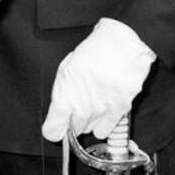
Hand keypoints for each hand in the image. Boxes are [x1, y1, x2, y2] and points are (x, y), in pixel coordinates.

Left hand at [42, 17, 155, 141]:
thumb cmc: (94, 52)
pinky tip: (104, 109)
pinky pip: (107, 129)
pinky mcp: (119, 109)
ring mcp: (102, 109)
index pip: (52, 131)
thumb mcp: (66, 69)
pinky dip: (104, 123)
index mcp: (65, 95)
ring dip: (90, 122)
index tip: (57, 125)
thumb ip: (61, 95)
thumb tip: (60, 115)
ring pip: (90, 131)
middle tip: (79, 106)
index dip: (54, 128)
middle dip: (73, 122)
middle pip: (73, 132)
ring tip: (94, 104)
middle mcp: (83, 106)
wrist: (122, 43)